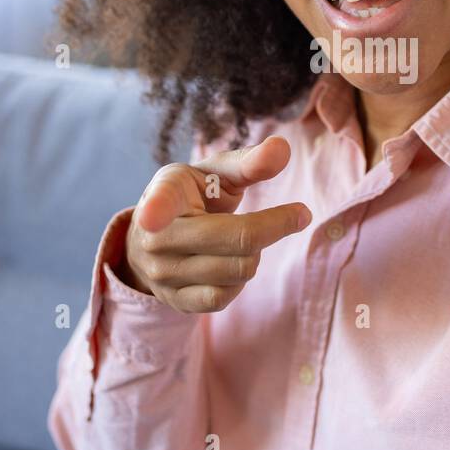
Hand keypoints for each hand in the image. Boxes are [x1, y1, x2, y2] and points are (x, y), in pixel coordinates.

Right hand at [116, 135, 310, 312]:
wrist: (150, 242)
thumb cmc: (192, 197)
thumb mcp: (214, 173)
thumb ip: (248, 161)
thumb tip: (282, 148)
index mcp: (165, 193)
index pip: (162, 200)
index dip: (158, 208)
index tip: (151, 216)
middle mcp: (155, 237)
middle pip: (238, 239)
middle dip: (276, 225)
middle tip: (299, 214)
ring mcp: (161, 273)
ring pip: (240, 270)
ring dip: (256, 253)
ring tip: (248, 238)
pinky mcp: (174, 300)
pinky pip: (223, 297)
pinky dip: (240, 281)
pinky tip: (233, 263)